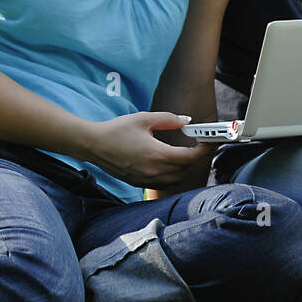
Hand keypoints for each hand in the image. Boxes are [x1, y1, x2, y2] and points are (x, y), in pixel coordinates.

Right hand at [84, 112, 213, 188]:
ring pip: (174, 180)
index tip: (209, 143)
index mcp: (157, 154)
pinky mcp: (138, 183)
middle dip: (193, 158)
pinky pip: (161, 183)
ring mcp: (145, 179)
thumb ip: (169, 119)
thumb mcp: (144, 118)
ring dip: (182, 169)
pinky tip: (166, 163)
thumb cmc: (117, 130)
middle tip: (196, 145)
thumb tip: (187, 121)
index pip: (189, 158)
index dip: (203, 151)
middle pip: (184, 170)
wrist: (93, 144)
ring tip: (181, 154)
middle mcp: (153, 171)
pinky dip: (170, 176)